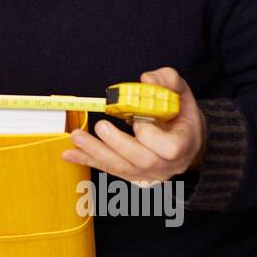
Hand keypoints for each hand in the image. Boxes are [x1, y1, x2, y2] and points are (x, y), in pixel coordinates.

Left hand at [60, 67, 206, 186]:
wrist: (186, 140)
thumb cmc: (181, 114)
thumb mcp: (180, 92)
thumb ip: (167, 81)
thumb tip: (146, 79)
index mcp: (183, 145)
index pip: (169, 148)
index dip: (151, 134)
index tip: (139, 119)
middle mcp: (167, 165)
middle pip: (141, 160)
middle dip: (117, 143)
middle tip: (100, 126)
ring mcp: (149, 174)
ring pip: (121, 167)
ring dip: (96, 152)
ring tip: (77, 137)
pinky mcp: (133, 176)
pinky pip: (109, 168)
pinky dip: (87, 160)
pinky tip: (69, 154)